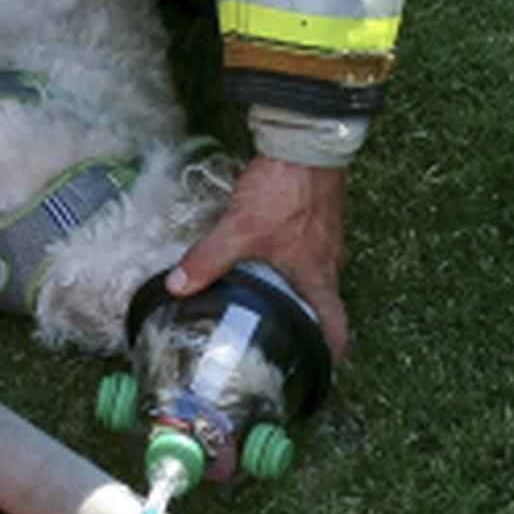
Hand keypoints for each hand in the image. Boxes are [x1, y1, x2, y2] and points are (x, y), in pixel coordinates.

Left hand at [169, 155, 348, 359]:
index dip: (327, 355)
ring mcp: (325, 240)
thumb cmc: (286, 190)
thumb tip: (178, 287)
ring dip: (297, 292)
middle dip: (306, 325)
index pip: (335, 329)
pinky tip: (268, 258)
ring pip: (315, 278)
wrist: (305, 143)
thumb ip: (208, 260)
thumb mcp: (240, 230)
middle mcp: (328, 263)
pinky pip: (308, 252)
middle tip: (280, 339)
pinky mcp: (317, 219)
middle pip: (325, 306)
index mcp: (318, 277)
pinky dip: (291, 263)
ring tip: (269, 302)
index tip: (313, 370)